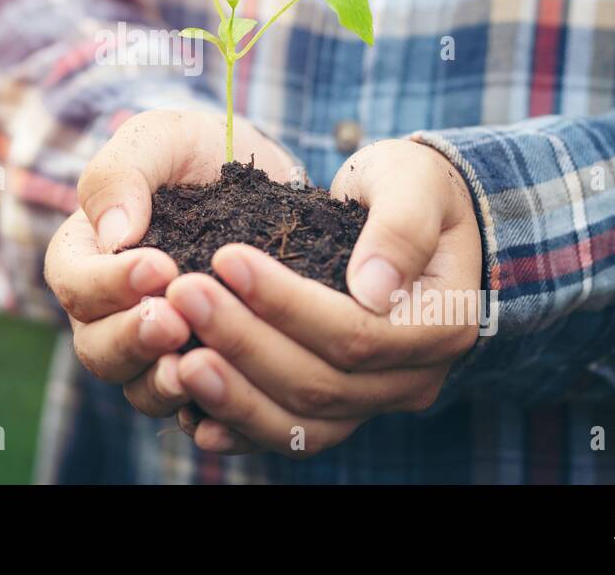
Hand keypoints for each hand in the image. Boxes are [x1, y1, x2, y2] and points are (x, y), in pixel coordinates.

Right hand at [43, 109, 297, 419]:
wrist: (260, 178)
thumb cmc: (195, 150)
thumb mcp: (158, 139)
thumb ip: (122, 173)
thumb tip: (116, 233)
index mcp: (87, 255)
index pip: (74, 283)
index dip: (108, 284)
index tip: (158, 266)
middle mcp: (111, 312)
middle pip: (97, 348)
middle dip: (133, 338)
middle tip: (176, 320)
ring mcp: (156, 349)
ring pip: (139, 387)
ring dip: (163, 382)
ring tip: (197, 364)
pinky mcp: (205, 371)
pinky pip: (196, 409)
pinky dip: (207, 413)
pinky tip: (231, 403)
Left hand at [165, 138, 482, 456]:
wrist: (421, 214)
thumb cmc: (415, 186)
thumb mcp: (415, 180)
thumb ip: (400, 228)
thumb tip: (371, 285)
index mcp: (440, 324)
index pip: (355, 332)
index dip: (285, 303)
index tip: (224, 257)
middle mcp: (412, 378)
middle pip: (320, 383)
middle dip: (243, 342)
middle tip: (181, 296)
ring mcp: (375, 401)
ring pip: (301, 423)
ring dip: (233, 396)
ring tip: (174, 360)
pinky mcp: (339, 409)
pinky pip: (289, 434)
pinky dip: (239, 427)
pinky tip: (192, 414)